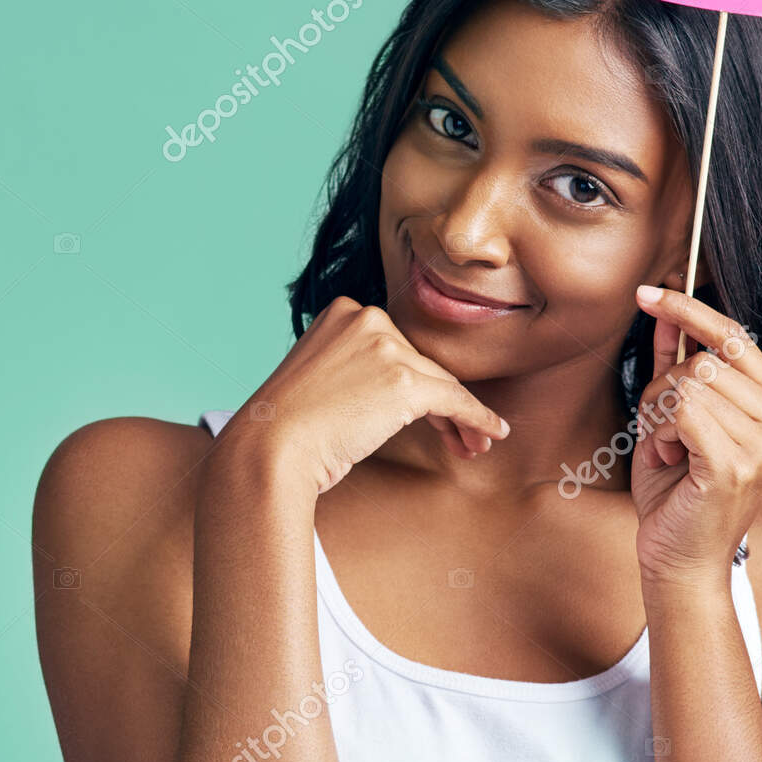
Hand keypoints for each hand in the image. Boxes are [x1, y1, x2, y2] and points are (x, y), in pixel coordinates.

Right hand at [214, 297, 508, 495]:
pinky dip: (477, 419)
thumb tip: (398, 394)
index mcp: (342, 311)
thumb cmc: (286, 429)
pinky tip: (491, 434)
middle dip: (443, 404)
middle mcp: (367, 318)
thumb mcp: (320, 380)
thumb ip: (356, 370)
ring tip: (473, 445)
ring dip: (462, 417)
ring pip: (442, 384)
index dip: (420, 384)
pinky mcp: (405, 380)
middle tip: (462, 438)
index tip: (432, 414)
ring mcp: (386, 346)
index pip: (398, 348)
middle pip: (423, 364)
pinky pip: (456, 400)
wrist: (269, 449)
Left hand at [630, 285, 761, 586]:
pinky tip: (670, 462)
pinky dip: (660, 434)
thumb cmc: (678, 494)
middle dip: (664, 392)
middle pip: (703, 359)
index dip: (689, 310)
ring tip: (672, 455)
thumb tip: (663, 311)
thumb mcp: (674, 419)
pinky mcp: (739, 463)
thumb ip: (675, 365)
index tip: (647, 292)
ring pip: (689, 383)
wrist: (680, 561)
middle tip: (666, 436)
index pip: (735, 338)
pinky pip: (683, 410)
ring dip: (660, 418)